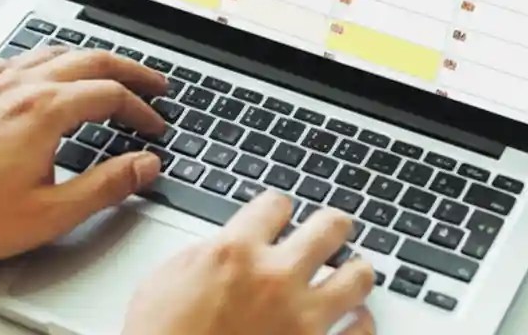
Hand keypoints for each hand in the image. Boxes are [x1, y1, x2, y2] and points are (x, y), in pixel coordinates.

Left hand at [0, 45, 167, 264]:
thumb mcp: (53, 212)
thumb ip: (107, 185)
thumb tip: (144, 165)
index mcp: (44, 111)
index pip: (111, 95)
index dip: (141, 110)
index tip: (154, 128)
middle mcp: (21, 88)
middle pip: (90, 60)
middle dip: (130, 70)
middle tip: (155, 83)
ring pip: (55, 52)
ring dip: (91, 59)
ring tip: (111, 71)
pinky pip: (18, 61)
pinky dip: (46, 60)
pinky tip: (46, 71)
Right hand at [123, 191, 376, 334]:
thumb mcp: (166, 282)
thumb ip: (207, 255)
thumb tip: (226, 246)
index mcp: (235, 252)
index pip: (276, 204)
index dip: (278, 209)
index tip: (280, 216)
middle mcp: (275, 278)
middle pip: (329, 227)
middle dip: (332, 226)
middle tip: (332, 231)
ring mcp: (301, 319)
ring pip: (358, 276)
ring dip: (356, 271)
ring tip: (353, 272)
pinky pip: (361, 332)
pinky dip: (361, 324)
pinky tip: (356, 321)